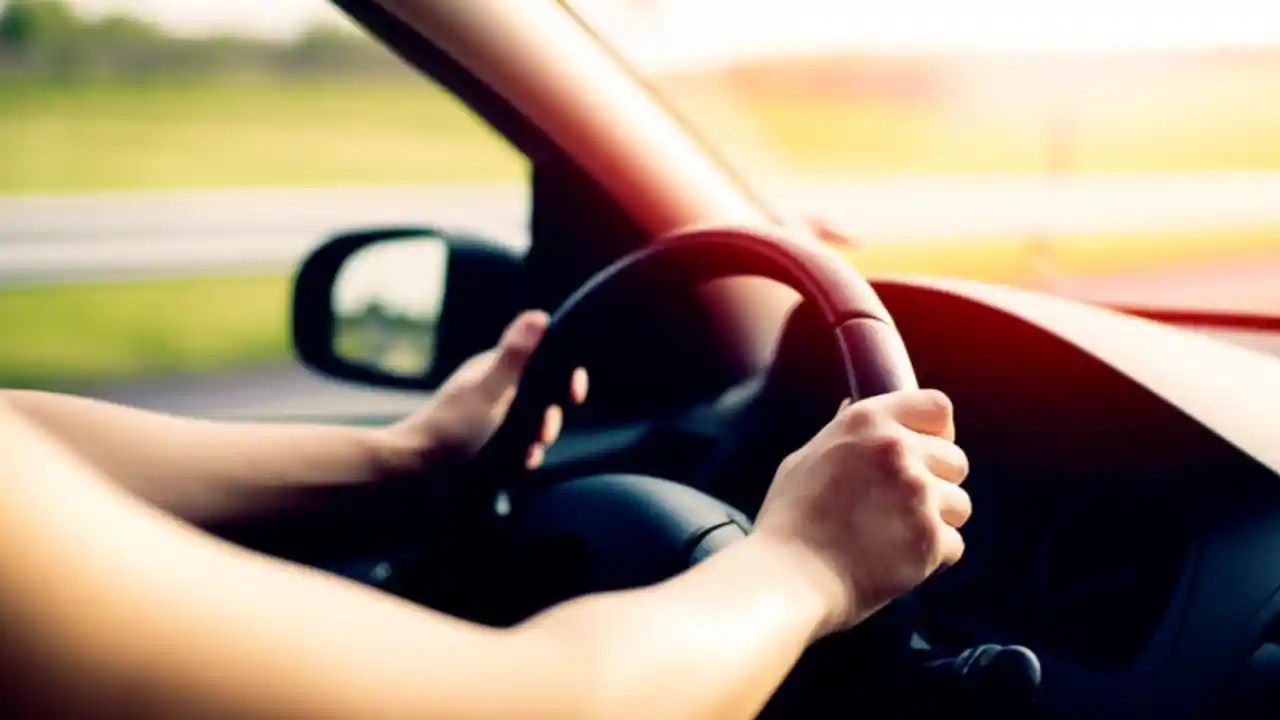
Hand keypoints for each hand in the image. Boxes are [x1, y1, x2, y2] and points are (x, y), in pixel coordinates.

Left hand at [386, 311, 587, 474]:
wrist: (414, 468)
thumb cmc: (451, 426)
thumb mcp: (489, 390)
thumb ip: (514, 355)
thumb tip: (539, 316)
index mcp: (494, 369)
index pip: (542, 360)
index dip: (563, 375)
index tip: (575, 394)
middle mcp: (493, 388)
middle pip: (542, 395)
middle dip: (551, 415)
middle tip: (543, 433)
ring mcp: (489, 415)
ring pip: (532, 422)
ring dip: (540, 439)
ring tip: (532, 453)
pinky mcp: (486, 441)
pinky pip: (519, 444)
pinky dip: (526, 453)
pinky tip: (524, 464)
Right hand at [753, 389, 970, 635]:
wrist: (789, 576)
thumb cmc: (790, 520)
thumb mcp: (804, 459)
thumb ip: (840, 433)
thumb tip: (851, 406)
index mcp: (867, 422)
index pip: (938, 407)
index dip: (938, 433)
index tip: (925, 453)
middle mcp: (898, 450)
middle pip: (956, 460)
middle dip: (938, 483)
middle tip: (904, 505)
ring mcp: (918, 494)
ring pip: (960, 504)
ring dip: (938, 521)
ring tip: (898, 536)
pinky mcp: (930, 538)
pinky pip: (954, 544)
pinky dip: (933, 557)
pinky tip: (899, 560)